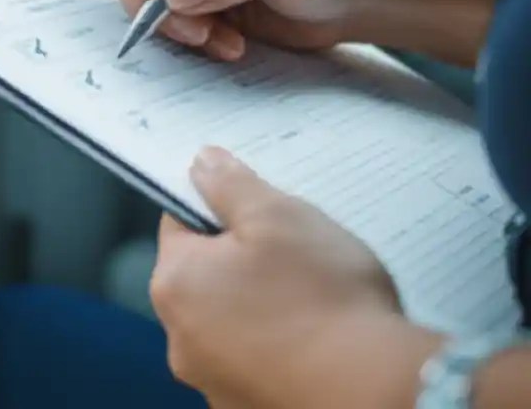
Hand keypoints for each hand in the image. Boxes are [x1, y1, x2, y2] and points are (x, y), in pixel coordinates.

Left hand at [151, 147, 411, 407]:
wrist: (373, 392)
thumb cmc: (323, 298)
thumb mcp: (279, 217)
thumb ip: (230, 186)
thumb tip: (201, 164)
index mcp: (175, 282)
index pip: (180, 225)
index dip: (217, 210)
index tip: (257, 214)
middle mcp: (178, 337)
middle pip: (203, 277)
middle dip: (241, 262)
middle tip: (294, 257)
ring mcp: (209, 378)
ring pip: (228, 322)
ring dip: (258, 308)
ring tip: (311, 302)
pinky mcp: (242, 404)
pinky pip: (253, 362)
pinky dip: (276, 349)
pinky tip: (315, 343)